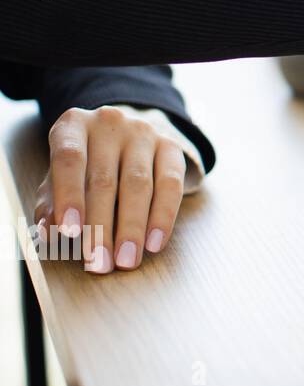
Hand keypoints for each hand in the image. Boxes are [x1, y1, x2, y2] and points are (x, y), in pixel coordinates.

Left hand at [36, 105, 190, 273]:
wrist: (124, 137)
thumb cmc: (84, 165)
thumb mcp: (58, 178)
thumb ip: (50, 203)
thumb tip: (49, 231)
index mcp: (73, 126)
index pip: (69, 159)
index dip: (69, 196)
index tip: (70, 232)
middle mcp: (109, 123)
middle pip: (105, 179)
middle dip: (102, 227)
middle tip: (100, 263)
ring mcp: (143, 133)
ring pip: (139, 184)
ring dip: (132, 228)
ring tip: (126, 260)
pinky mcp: (171, 147)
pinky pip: (171, 184)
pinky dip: (163, 217)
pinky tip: (155, 242)